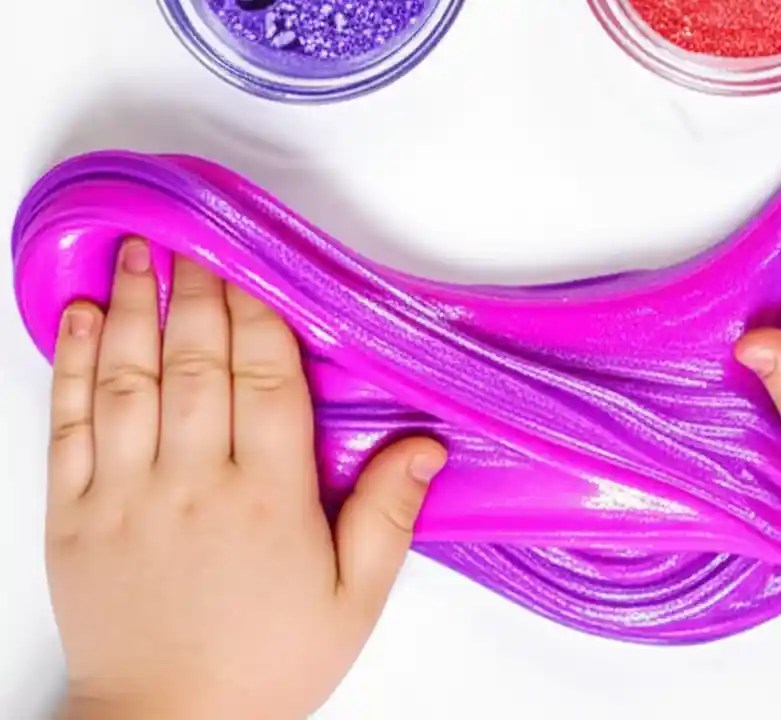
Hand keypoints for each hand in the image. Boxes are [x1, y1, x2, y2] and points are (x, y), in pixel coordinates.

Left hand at [46, 243, 445, 718]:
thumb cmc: (267, 664)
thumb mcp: (353, 600)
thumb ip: (387, 516)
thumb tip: (425, 445)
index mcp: (269, 500)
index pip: (267, 381)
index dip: (259, 316)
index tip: (253, 270)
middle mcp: (194, 484)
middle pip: (197, 363)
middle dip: (197, 292)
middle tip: (196, 240)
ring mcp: (126, 496)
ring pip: (129, 379)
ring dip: (136, 308)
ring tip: (140, 253)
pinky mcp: (74, 516)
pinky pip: (69, 424)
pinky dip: (73, 365)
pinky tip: (83, 319)